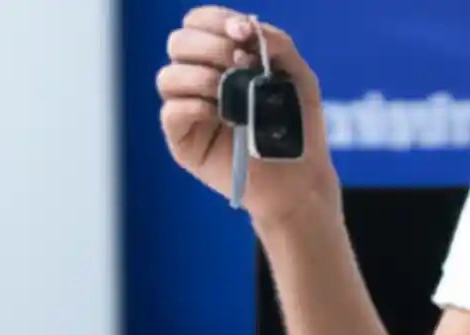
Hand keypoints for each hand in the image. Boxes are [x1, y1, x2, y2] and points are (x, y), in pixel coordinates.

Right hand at [157, 7, 339, 228]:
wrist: (301, 177)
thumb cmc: (299, 127)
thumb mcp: (298, 77)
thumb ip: (277, 43)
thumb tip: (246, 26)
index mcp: (223, 59)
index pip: (199, 23)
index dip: (215, 21)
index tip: (244, 35)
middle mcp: (200, 80)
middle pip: (178, 42)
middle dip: (210, 46)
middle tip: (241, 63)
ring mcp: (190, 110)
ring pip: (168, 76)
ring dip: (201, 77)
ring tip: (231, 94)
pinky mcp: (184, 141)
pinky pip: (171, 113)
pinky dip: (194, 107)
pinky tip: (221, 115)